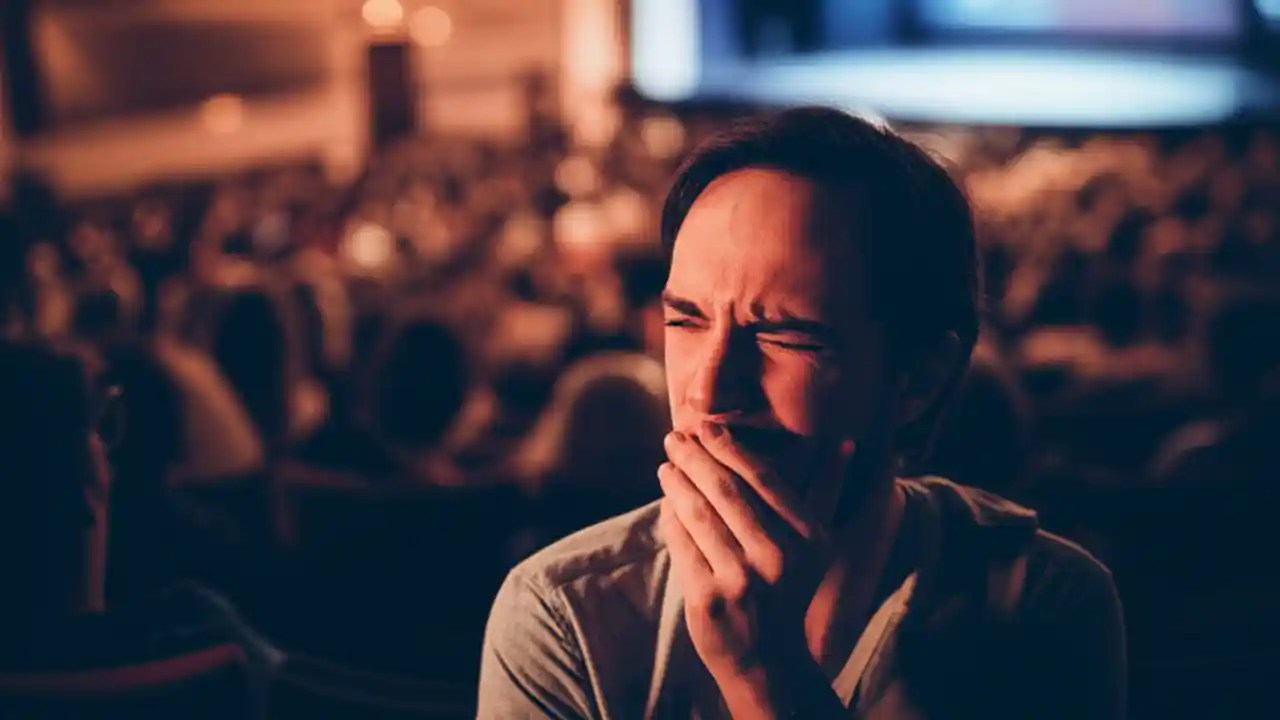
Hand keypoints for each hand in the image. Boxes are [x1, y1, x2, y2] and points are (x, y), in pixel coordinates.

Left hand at [658, 422, 831, 684]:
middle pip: (726, 491)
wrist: (770, 659)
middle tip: (674, 438)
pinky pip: (682, 544)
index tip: (707, 425)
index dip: (731, 447)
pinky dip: (671, 517)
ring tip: (667, 466)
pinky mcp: (709, 599)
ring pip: (698, 514)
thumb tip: (846, 442)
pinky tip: (667, 502)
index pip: (763, 478)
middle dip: (695, 457)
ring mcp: (741, 580)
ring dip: (677, 483)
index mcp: (808, 538)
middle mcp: (778, 557)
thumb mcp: (819, 546)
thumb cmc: (791, 590)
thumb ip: (826, 491)